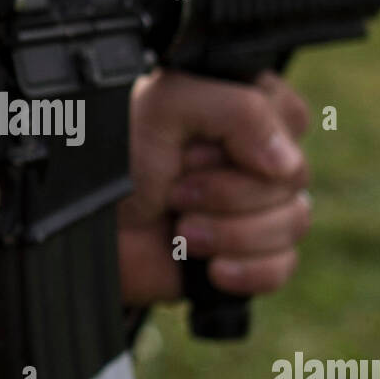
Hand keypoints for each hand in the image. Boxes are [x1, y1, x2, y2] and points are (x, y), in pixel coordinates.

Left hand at [118, 69, 310, 304]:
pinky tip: (210, 267)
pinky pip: (282, 267)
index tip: (193, 149)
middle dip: (228, 192)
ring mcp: (256, 209)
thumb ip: (238, 112)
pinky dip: (247, 270)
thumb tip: (288, 164)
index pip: (292, 118)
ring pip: (293, 222)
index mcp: (243, 111)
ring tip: (182, 229)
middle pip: (294, 178)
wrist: (84, 231)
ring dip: (230, 232)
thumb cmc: (113, 158)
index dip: (248, 141)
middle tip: (176, 190)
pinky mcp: (249, 256)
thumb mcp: (166, 108)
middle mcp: (255, 158)